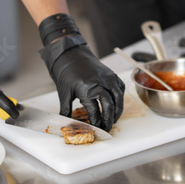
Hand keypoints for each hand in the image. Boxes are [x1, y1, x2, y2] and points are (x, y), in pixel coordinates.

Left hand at [39, 14, 123, 132]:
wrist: (70, 54)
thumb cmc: (66, 72)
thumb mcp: (64, 93)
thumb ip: (66, 110)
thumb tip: (65, 123)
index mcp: (87, 89)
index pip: (95, 112)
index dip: (96, 123)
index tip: (96, 129)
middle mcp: (100, 83)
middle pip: (110, 106)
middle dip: (109, 119)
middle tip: (107, 128)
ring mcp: (107, 78)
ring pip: (118, 97)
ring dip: (118, 110)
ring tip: (114, 119)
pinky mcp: (111, 74)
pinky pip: (120, 87)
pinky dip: (120, 97)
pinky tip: (116, 104)